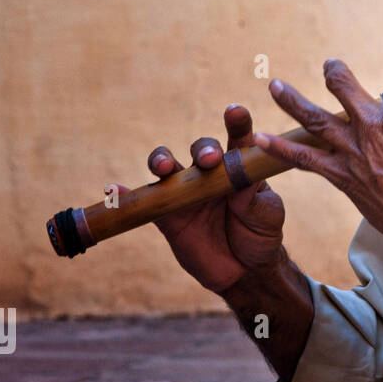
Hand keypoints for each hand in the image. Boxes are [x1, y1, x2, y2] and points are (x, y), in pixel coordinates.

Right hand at [125, 104, 285, 293]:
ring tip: (163, 167)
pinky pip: (144, 201)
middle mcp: (210, 173)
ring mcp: (186, 191)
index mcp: (240, 167)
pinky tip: (114, 191)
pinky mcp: (167, 214)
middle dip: (203, 149)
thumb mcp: (268, 215)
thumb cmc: (262, 235)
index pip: (239, 138)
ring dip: (161, 160)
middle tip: (210, 159)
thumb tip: (240, 182)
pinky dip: (126, 195)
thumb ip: (254, 198)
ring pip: (167, 166)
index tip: (235, 111)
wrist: (244, 270)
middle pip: (200, 149)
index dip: (237, 122)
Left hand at [254, 62, 382, 280]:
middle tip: (330, 66)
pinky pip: (304, 160)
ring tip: (276, 86)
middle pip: (345, 87)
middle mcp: (372, 124)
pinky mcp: (343, 177)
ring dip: (292, 100)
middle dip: (336, 74)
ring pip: (315, 118)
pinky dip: (281, 149)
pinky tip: (261, 139)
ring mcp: (354, 150)